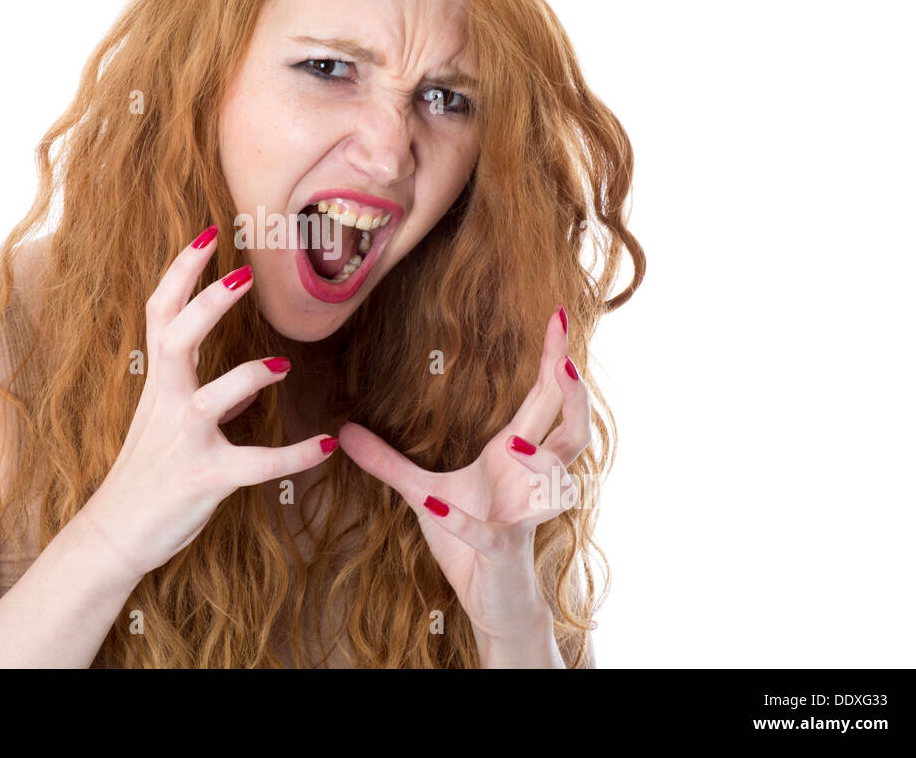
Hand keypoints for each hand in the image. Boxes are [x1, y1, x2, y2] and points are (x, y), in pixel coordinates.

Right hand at [76, 225, 337, 580]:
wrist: (114, 533)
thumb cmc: (144, 473)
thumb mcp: (162, 423)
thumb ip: (198, 396)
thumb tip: (246, 385)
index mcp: (158, 383)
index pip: (160, 313)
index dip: (180, 272)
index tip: (206, 234)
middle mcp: (166, 404)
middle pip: (176, 338)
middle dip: (206, 304)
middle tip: (243, 274)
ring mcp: (184, 442)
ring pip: (214, 399)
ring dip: (251, 377)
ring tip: (283, 365)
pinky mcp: (205, 480)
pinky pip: (255, 465)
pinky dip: (295, 456)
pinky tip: (326, 445)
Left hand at [336, 306, 589, 643]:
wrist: (489, 600)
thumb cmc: (469, 542)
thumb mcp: (423, 495)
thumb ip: (386, 461)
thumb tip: (343, 430)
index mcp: (514, 456)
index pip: (543, 400)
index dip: (553, 359)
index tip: (557, 314)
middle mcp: (529, 480)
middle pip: (570, 432)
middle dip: (571, 396)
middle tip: (564, 359)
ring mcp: (522, 516)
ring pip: (553, 481)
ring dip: (537, 461)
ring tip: (514, 440)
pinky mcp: (503, 549)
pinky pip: (491, 533)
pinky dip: (464, 522)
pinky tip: (439, 508)